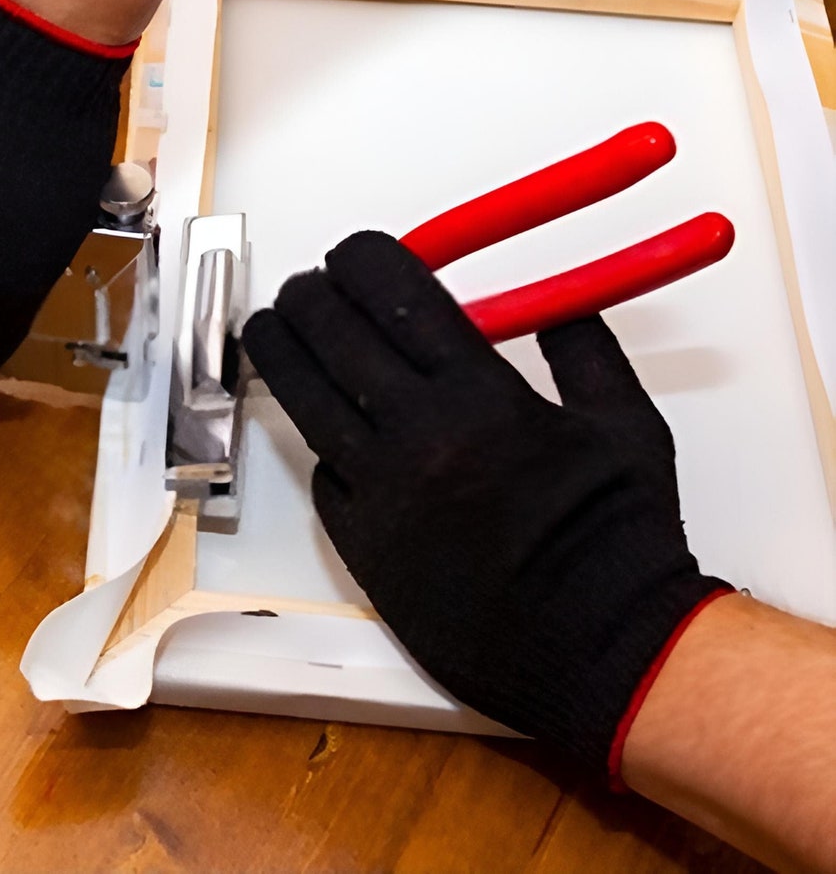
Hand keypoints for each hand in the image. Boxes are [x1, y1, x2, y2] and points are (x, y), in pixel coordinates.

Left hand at [241, 231, 729, 771]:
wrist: (601, 650)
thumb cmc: (619, 546)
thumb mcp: (627, 427)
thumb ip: (586, 351)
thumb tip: (562, 307)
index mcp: (481, 397)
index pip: (390, 292)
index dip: (359, 259)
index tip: (354, 253)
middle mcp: (416, 438)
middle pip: (325, 334)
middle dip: (308, 295)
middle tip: (309, 288)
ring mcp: (377, 492)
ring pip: (298, 397)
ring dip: (280, 351)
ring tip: (276, 330)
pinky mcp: (358, 541)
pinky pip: (318, 471)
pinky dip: (320, 442)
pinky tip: (334, 428)